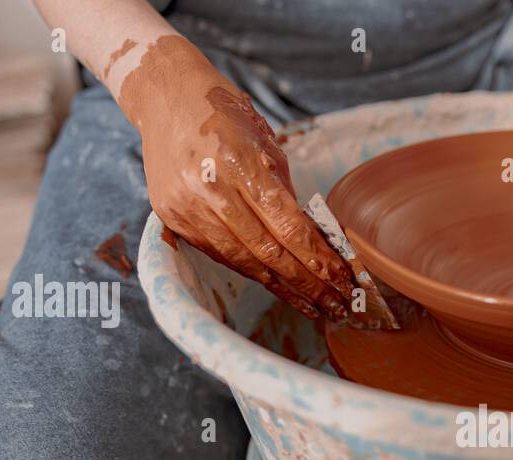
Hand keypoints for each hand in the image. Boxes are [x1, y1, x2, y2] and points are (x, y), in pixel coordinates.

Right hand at [121, 37, 352, 318]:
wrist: (166, 99)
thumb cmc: (226, 117)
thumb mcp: (266, 143)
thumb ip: (287, 193)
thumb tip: (316, 241)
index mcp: (242, 166)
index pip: (290, 228)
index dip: (320, 261)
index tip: (346, 281)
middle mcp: (212, 191)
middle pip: (270, 254)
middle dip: (309, 284)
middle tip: (339, 306)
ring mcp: (189, 209)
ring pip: (245, 262)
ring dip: (284, 288)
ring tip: (314, 306)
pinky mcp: (174, 220)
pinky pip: (221, 255)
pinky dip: (252, 272)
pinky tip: (277, 284)